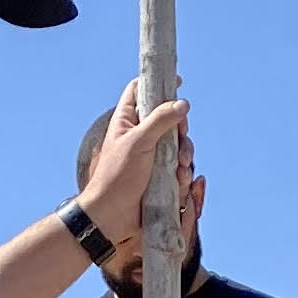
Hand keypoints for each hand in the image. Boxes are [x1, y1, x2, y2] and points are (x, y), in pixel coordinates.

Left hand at [77, 80, 190, 249]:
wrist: (112, 216)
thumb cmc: (118, 176)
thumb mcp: (138, 142)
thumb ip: (160, 120)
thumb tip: (182, 103)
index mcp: (127, 120)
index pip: (140, 90)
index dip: (157, 82)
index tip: (177, 82)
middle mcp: (139, 134)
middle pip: (168, 116)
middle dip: (180, 126)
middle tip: (182, 134)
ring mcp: (150, 154)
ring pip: (177, 143)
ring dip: (185, 152)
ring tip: (182, 166)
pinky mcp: (160, 173)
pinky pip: (179, 165)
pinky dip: (183, 171)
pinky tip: (180, 179)